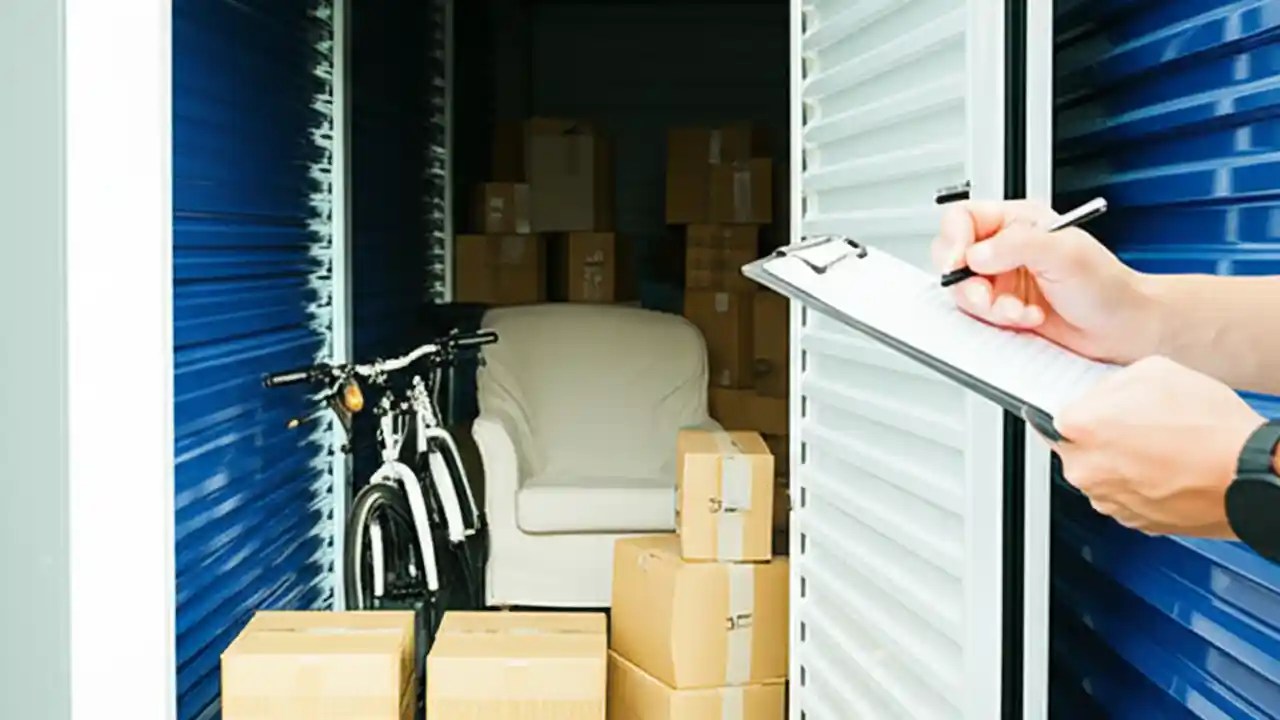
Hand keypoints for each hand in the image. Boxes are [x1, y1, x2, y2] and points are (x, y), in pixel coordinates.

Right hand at [931, 200, 1157, 362]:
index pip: (963, 220)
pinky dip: (998, 321)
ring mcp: (1003, 281)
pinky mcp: (1004, 309)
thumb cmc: (1107, 286)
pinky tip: (1026, 319)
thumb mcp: (1064, 253)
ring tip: (1018, 311)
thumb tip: (976, 253)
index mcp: (1017, 222)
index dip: (953, 240)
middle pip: (954, 257)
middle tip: (987, 297)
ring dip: (988, 307)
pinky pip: (979, 316)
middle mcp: (1005, 249)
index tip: (959, 262)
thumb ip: (1015, 246)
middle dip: (968, 283)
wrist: (1124, 328)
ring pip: (964, 291)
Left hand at [1052, 356, 1264, 537]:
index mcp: (1080, 428)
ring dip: (1121, 462)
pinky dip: (1140, 485)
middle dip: (1099, 436)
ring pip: (1101, 474)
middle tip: (1135, 424)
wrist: (1251, 473)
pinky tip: (1169, 468)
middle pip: (1076, 447)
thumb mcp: (1154, 371)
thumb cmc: (1210, 426)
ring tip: (1161, 446)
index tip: (1087, 409)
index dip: (1080, 409)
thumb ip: (1111, 383)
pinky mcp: (1133, 522)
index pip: (1052, 415)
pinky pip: (1125, 497)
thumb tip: (1101, 393)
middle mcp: (1086, 469)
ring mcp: (1108, 500)